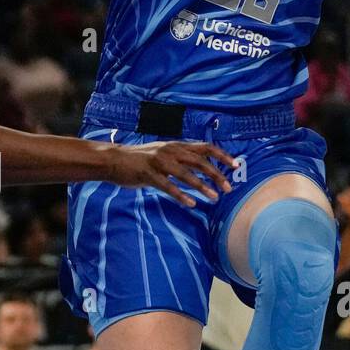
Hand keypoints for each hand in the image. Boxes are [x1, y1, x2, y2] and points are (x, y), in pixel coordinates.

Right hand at [110, 141, 237, 207]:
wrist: (114, 160)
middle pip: (199, 161)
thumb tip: (205, 166)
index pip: (205, 147)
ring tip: (214, 197)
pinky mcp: (147, 174)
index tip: (236, 165)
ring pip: (185, 174)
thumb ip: (183, 158)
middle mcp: (170, 151)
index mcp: (176, 145)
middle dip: (216, 175)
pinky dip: (180, 195)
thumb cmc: (142, 160)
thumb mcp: (165, 154)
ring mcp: (159, 162)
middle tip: (228, 188)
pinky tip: (191, 204)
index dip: (221, 155)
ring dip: (202, 186)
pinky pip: (167, 186)